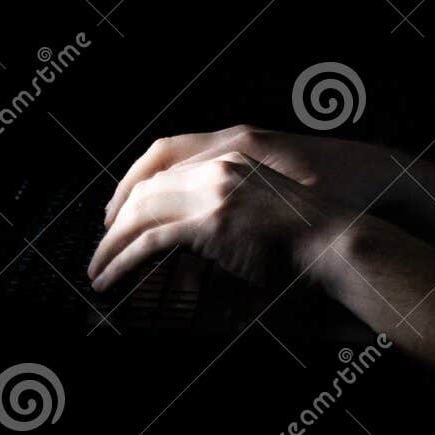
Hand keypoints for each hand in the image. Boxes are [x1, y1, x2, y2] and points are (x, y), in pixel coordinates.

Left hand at [87, 150, 352, 292]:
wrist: (337, 237)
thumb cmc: (313, 231)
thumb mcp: (266, 204)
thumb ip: (232, 207)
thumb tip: (201, 237)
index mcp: (232, 158)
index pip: (164, 170)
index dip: (133, 195)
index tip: (117, 219)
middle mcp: (218, 168)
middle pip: (146, 190)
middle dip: (115, 223)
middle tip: (101, 249)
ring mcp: (214, 193)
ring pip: (141, 214)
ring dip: (111, 245)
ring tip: (98, 271)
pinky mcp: (211, 222)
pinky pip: (151, 240)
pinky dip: (124, 260)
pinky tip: (111, 276)